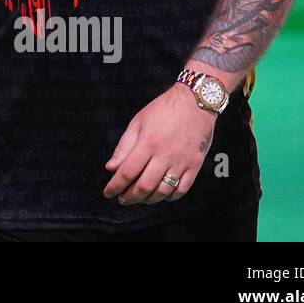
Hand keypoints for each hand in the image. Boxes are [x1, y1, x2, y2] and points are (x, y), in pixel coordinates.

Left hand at [103, 84, 216, 204]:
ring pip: (163, 191)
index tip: (108, 193)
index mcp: (148, 142)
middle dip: (130, 197)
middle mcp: (165, 155)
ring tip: (140, 199)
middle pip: (144, 185)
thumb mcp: (138, 122)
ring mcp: (181, 162)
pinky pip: (182, 189)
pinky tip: (161, 195)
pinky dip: (170, 197)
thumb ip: (124, 146)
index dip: (115, 186)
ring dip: (149, 200)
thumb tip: (111, 167)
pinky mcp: (195, 165)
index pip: (127, 171)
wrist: (195, 102)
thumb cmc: (163, 110)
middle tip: (122, 199)